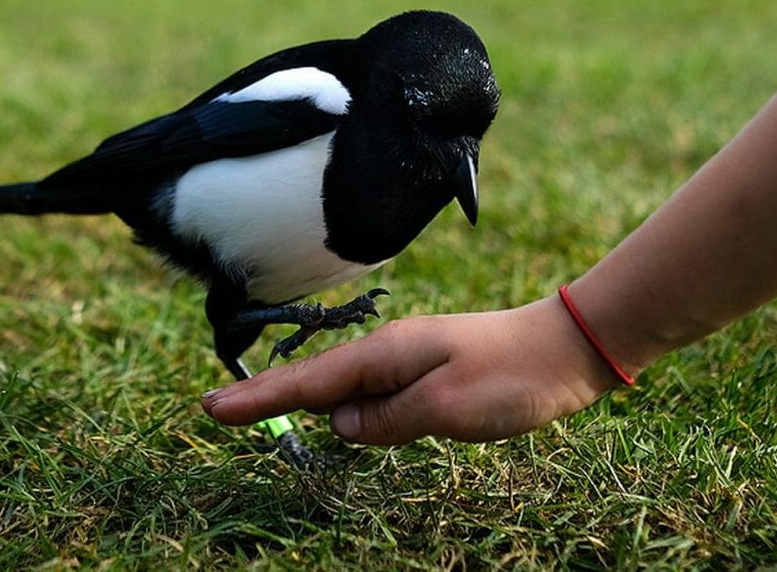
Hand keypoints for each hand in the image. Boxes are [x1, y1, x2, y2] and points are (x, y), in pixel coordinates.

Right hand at [200, 296, 625, 444]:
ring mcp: (407, 363)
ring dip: (300, 403)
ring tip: (250, 413)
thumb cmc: (511, 375)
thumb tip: (341, 428)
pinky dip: (343, 408)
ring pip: (343, 390)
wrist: (565, 348)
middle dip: (264, 396)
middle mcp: (389, 354)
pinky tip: (332, 419)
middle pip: (315, 382)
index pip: (309, 383)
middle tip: (214, 410)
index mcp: (386, 354)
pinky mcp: (426, 377)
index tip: (211, 406)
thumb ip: (388, 421)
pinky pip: (372, 396)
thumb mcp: (447, 408)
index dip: (259, 398)